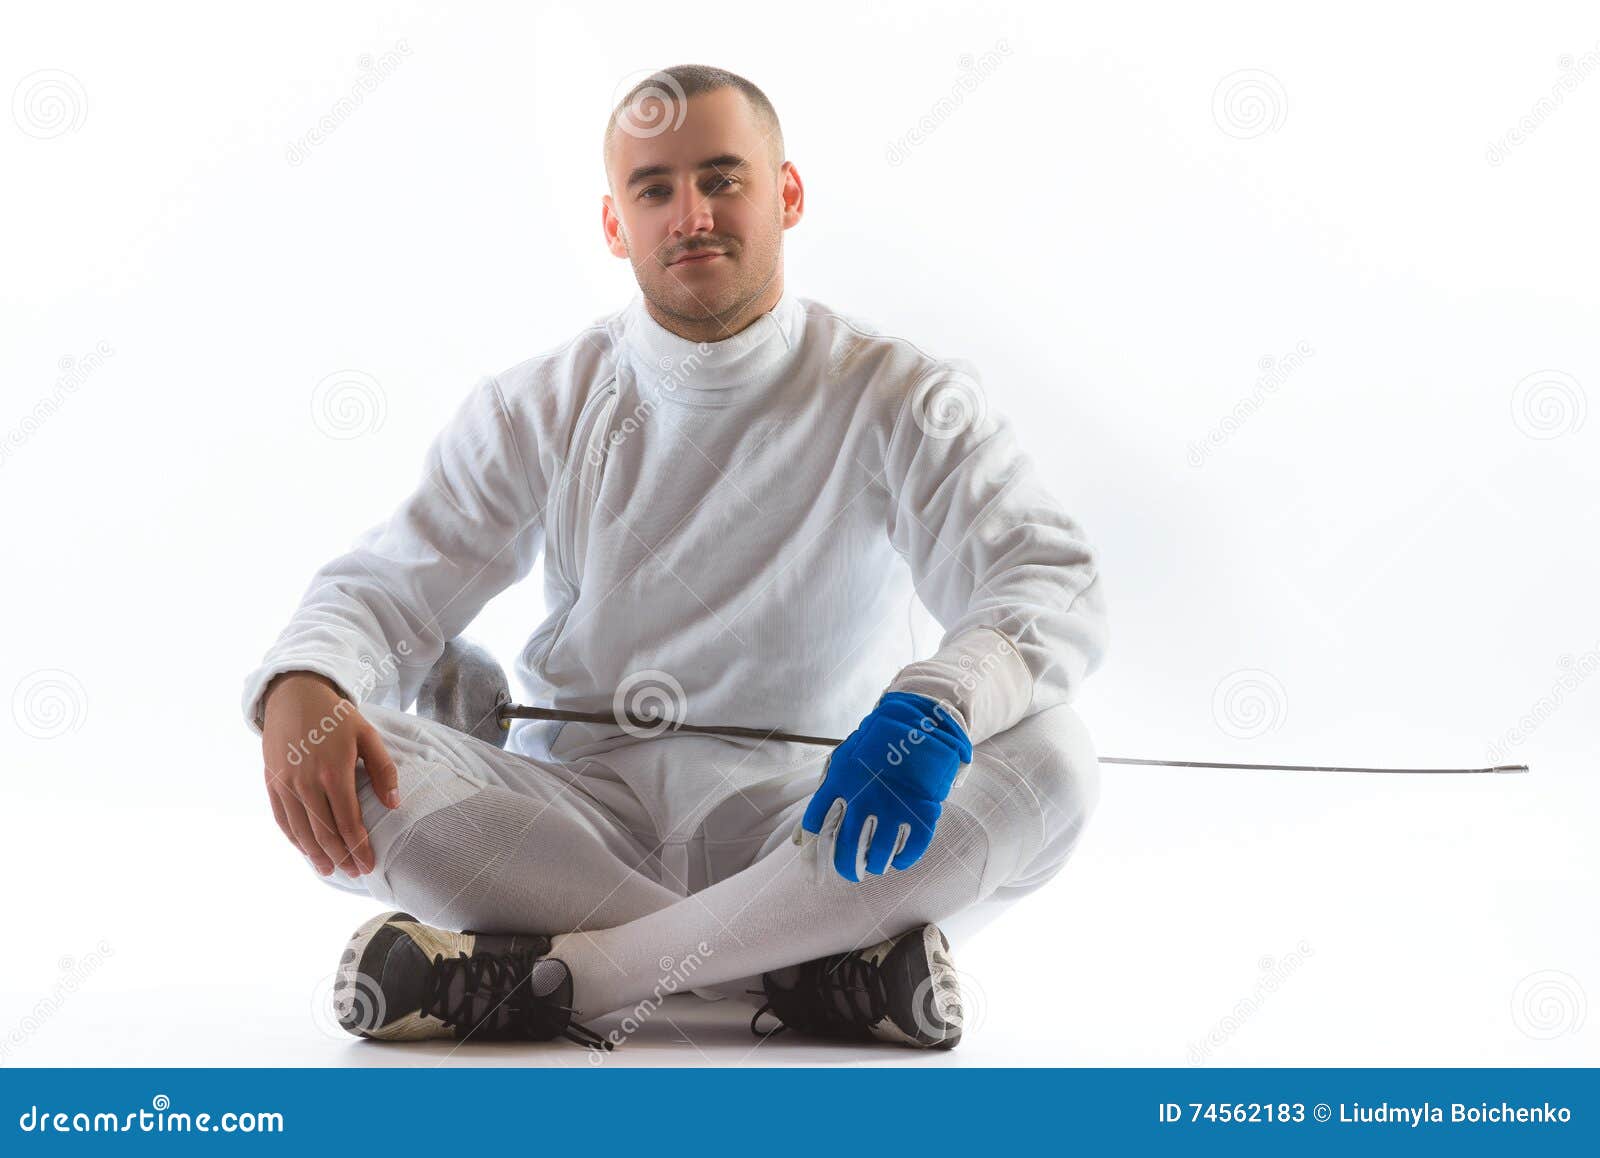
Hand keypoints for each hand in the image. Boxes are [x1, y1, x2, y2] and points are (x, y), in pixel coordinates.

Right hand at [260, 672, 399, 876]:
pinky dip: (294, 839)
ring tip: (331, 870)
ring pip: (301, 831)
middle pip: (324, 833)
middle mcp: (306, 783)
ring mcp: (286, 784)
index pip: (348, 823)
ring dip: (316, 855)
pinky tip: (306, 851)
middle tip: (355, 873)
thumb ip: (384, 770)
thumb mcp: (367, 735)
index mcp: (334, 773)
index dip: (358, 848)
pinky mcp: (272, 782)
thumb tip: (394, 804)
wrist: (293, 695)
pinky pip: (282, 819)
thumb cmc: (336, 717)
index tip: (368, 865)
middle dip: (341, 857)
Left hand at [798, 691, 972, 881]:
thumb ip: (821, 801)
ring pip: (878, 855)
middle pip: (848, 849)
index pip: (817, 826)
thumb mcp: (840, 764)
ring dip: (875, 866)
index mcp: (840, 782)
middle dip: (847, 868)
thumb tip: (798, 841)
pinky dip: (902, 860)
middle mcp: (864, 797)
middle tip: (850, 873)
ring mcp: (893, 805)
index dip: (813, 854)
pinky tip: (898, 859)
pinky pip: (910, 849)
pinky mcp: (920, 811)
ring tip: (875, 865)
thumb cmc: (873, 747)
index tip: (816, 870)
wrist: (917, 723)